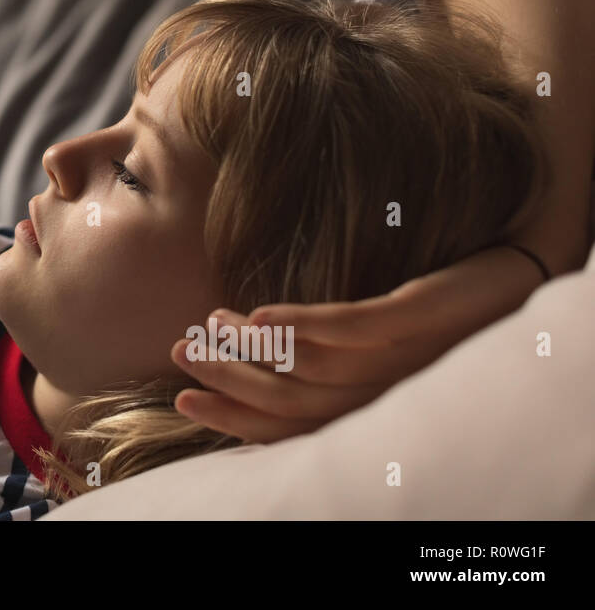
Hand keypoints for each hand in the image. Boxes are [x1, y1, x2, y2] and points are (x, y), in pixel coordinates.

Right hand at [167, 244, 546, 441]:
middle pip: (288, 401)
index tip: (184, 397)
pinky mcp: (414, 319)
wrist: (516, 275)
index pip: (289, 424)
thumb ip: (335, 359)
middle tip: (182, 353)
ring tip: (210, 322)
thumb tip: (268, 352)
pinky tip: (261, 313)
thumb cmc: (446, 314)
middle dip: (227, 380)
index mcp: (371, 405)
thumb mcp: (387, 348)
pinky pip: (347, 329)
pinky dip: (299, 325)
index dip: (233, 416)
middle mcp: (382, 394)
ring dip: (250, 348)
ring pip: (308, 367)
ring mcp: (398, 358)